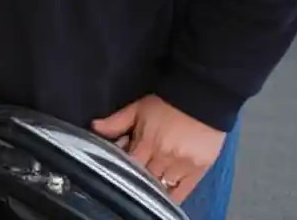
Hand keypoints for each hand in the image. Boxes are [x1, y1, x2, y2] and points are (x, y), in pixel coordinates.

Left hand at [92, 94, 225, 203]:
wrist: (202, 99)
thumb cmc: (166, 104)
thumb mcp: (138, 109)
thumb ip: (116, 122)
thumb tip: (94, 127)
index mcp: (147, 142)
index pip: (128, 165)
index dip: (121, 168)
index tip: (116, 168)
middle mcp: (165, 157)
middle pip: (145, 178)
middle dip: (136, 178)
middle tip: (131, 176)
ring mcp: (183, 166)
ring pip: (162, 187)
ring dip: (153, 186)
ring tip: (146, 185)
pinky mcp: (199, 171)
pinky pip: (183, 192)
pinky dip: (172, 196)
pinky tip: (163, 197)